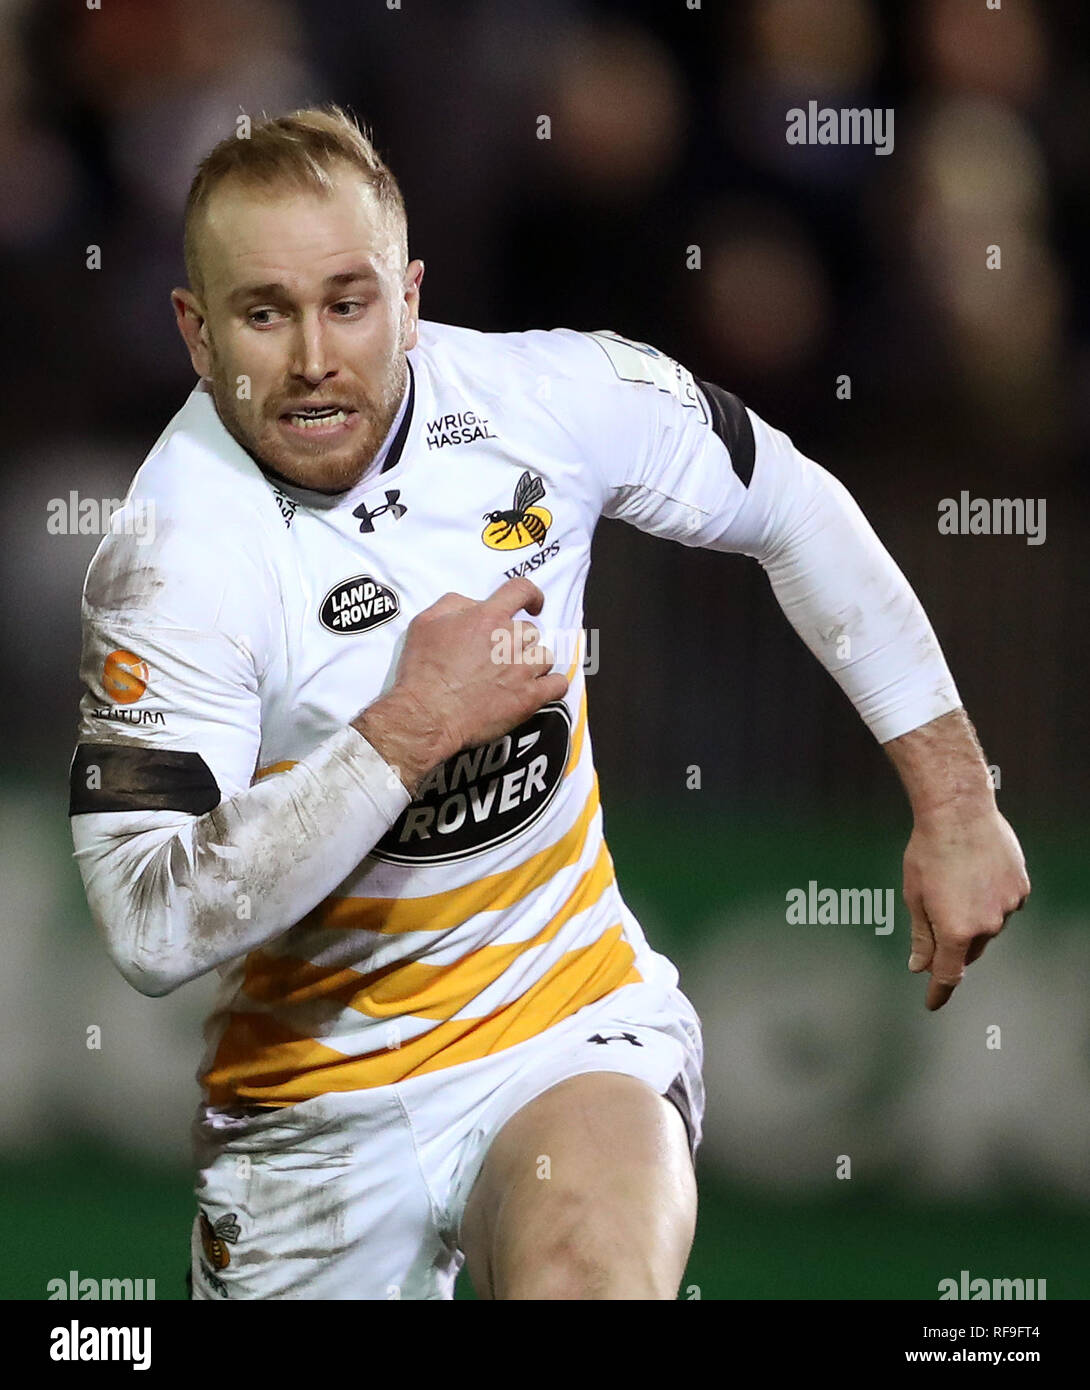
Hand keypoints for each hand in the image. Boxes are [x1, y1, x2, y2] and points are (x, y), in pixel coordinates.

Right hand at [352, 577, 568, 793]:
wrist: (427, 714)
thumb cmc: (422, 670)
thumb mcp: (426, 621)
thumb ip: (455, 604)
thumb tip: (475, 604)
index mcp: (487, 617)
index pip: (522, 590)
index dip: (532, 595)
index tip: (533, 605)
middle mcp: (509, 639)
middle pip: (530, 631)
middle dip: (517, 641)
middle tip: (498, 656)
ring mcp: (522, 669)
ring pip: (544, 656)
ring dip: (532, 663)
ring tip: (511, 676)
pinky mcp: (529, 698)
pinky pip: (558, 685)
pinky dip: (552, 685)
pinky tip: (539, 689)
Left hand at [902, 804, 1029, 1009]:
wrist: (959, 811)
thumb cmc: (927, 852)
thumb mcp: (915, 896)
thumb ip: (921, 936)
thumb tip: (919, 966)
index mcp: (956, 931)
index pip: (948, 974)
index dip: (939, 991)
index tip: (931, 1003)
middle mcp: (987, 925)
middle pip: (969, 951)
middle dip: (952, 947)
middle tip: (936, 922)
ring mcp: (1009, 907)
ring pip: (988, 926)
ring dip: (973, 917)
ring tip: (955, 882)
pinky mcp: (1021, 888)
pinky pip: (1004, 904)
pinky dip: (990, 899)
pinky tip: (976, 875)